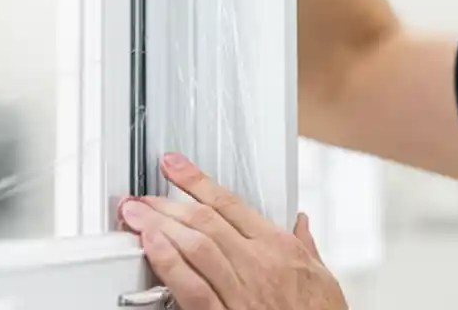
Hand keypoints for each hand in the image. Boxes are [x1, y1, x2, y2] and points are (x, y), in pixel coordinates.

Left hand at [119, 152, 346, 309]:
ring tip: (135, 214)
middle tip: (141, 195)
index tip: (174, 167)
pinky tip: (151, 248)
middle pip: (204, 220)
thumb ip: (306, 246)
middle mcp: (257, 263)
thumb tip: (301, 223)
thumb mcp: (323, 277)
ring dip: (160, 226)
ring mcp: (240, 290)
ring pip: (195, 246)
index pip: (229, 203)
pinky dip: (169, 264)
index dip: (196, 181)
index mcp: (279, 247)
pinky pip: (192, 288)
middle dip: (167, 203)